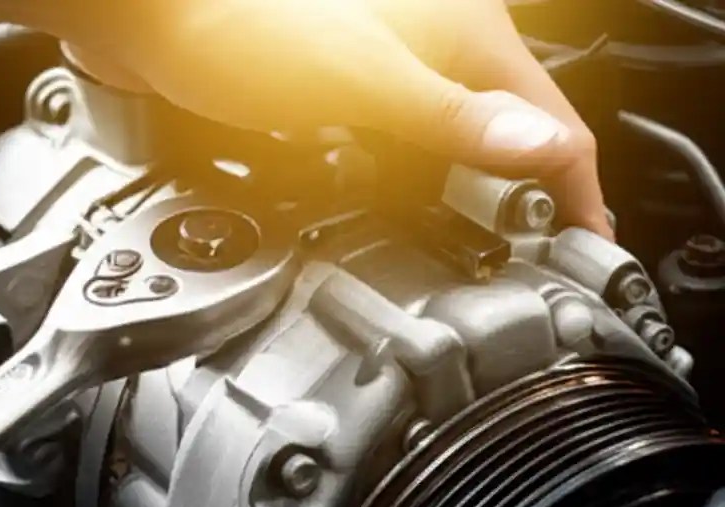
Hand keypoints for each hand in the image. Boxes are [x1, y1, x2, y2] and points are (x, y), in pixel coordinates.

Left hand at [59, 0, 611, 237]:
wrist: (149, 21)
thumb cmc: (234, 24)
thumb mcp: (357, 80)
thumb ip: (447, 120)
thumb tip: (535, 153)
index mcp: (458, 30)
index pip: (546, 120)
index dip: (573, 187)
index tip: (585, 241)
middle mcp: (430, 43)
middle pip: (502, 133)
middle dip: (516, 196)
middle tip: (521, 255)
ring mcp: (385, 65)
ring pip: (447, 141)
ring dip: (458, 193)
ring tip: (462, 244)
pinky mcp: (341, 88)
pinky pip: (394, 142)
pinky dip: (403, 180)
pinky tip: (388, 206)